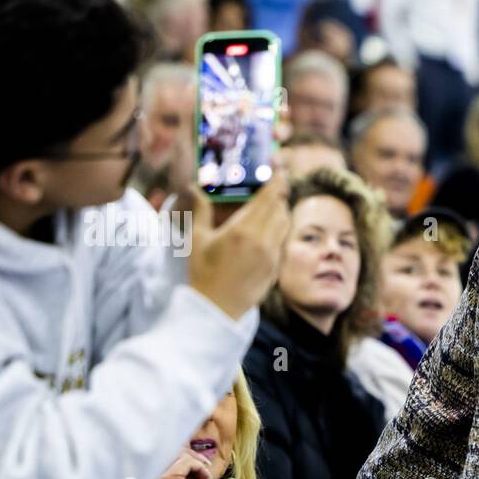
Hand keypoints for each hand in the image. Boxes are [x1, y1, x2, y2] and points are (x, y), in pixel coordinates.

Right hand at [146, 451, 218, 478]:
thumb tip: (181, 439)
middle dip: (188, 453)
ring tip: (203, 474)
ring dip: (195, 461)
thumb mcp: (183, 477)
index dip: (178, 450)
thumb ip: (178, 460)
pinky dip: (199, 467)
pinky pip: (185, 461)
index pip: (157, 452)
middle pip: (165, 450)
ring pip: (175, 453)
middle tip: (204, 464)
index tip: (196, 458)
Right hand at [185, 171, 289, 319]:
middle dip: (278, 195)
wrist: (215, 309)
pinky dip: (278, 232)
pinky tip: (265, 232)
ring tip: (268, 207)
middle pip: (281, 208)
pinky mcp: (276, 269)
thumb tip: (193, 187)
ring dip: (280, 213)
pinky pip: (282, 243)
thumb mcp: (196, 239)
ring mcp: (272, 257)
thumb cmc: (201, 273)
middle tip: (271, 186)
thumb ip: (199, 210)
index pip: (269, 197)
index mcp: (244, 230)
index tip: (279, 169)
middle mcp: (263, 241)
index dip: (277, 181)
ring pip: (285, 225)